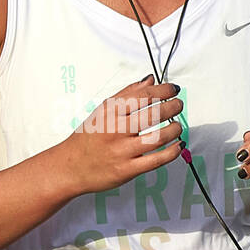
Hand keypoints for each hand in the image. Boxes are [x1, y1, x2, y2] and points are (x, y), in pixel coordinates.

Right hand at [58, 74, 183, 194]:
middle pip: (154, 114)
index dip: (164, 90)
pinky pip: (156, 160)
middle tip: (178, 105)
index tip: (173, 90)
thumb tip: (150, 80)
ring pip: (158, 137)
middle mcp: (116, 129)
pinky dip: (172, 152)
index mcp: (111, 112)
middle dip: (173, 107)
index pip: (144, 95)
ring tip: (177, 126)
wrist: (71, 166)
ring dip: (174, 129)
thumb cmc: (88, 137)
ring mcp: (122, 151)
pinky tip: (177, 146)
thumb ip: (128, 93)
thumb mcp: (103, 110)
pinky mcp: (127, 170)